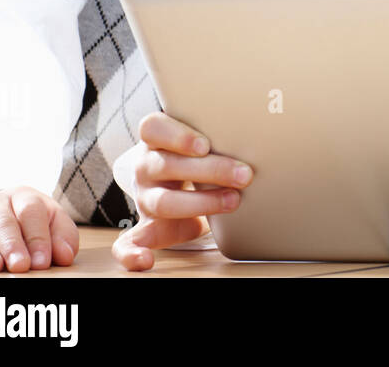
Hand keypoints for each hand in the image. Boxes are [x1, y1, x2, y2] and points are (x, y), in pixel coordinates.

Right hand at [0, 187, 78, 271]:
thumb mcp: (56, 224)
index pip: (30, 213)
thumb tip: (65, 256)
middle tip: (20, 266)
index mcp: (24, 198)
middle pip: (3, 223)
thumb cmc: (37, 223)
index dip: (37, 238)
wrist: (9, 211)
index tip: (42, 262)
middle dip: (12, 245)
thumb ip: (64, 238)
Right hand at [112, 112, 252, 271]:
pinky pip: (126, 244)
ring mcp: (145, 197)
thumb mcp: (204, 138)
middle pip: (167, 165)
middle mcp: (146, 167)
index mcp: (155, 139)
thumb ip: (219, 133)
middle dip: (210, 171)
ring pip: (162, 201)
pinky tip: (146, 261)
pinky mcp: (145, 227)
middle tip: (244, 175)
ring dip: (201, 203)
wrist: (179, 182)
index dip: (178, 136)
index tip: (205, 145)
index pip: (153, 128)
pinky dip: (131, 255)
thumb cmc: (198, 155)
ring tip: (233, 201)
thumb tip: (261, 133)